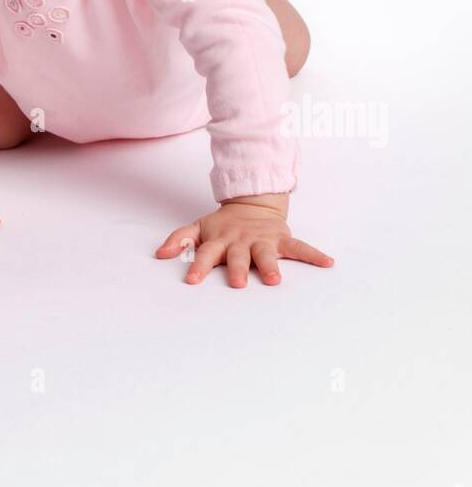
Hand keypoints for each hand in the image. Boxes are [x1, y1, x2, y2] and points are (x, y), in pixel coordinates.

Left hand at [155, 195, 333, 287]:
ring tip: (275, 279)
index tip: (192, 280)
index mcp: (220, 240)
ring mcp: (263, 239)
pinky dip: (313, 255)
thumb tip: (159, 253)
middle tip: (237, 283)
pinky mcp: (281, 238)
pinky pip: (299, 247)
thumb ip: (180, 239)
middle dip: (237, 269)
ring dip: (270, 265)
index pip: (206, 253)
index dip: (199, 266)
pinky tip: (327, 262)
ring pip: (266, 254)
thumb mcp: (199, 227)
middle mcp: (241, 241)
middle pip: (238, 257)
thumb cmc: (223, 224)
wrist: (252, 203)